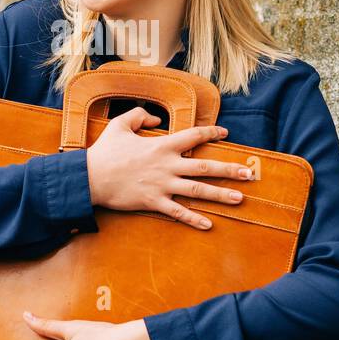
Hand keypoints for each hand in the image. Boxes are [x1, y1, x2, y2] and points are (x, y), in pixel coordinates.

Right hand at [85, 107, 253, 230]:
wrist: (89, 177)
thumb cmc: (104, 151)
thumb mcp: (119, 125)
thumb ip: (138, 115)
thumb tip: (155, 116)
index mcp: (161, 145)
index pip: (193, 136)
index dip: (211, 133)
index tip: (225, 133)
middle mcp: (167, 165)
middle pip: (205, 167)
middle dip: (229, 170)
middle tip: (249, 173)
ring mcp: (162, 185)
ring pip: (198, 191)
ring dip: (221, 195)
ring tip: (240, 199)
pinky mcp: (153, 202)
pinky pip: (178, 212)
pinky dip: (194, 219)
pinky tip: (209, 224)